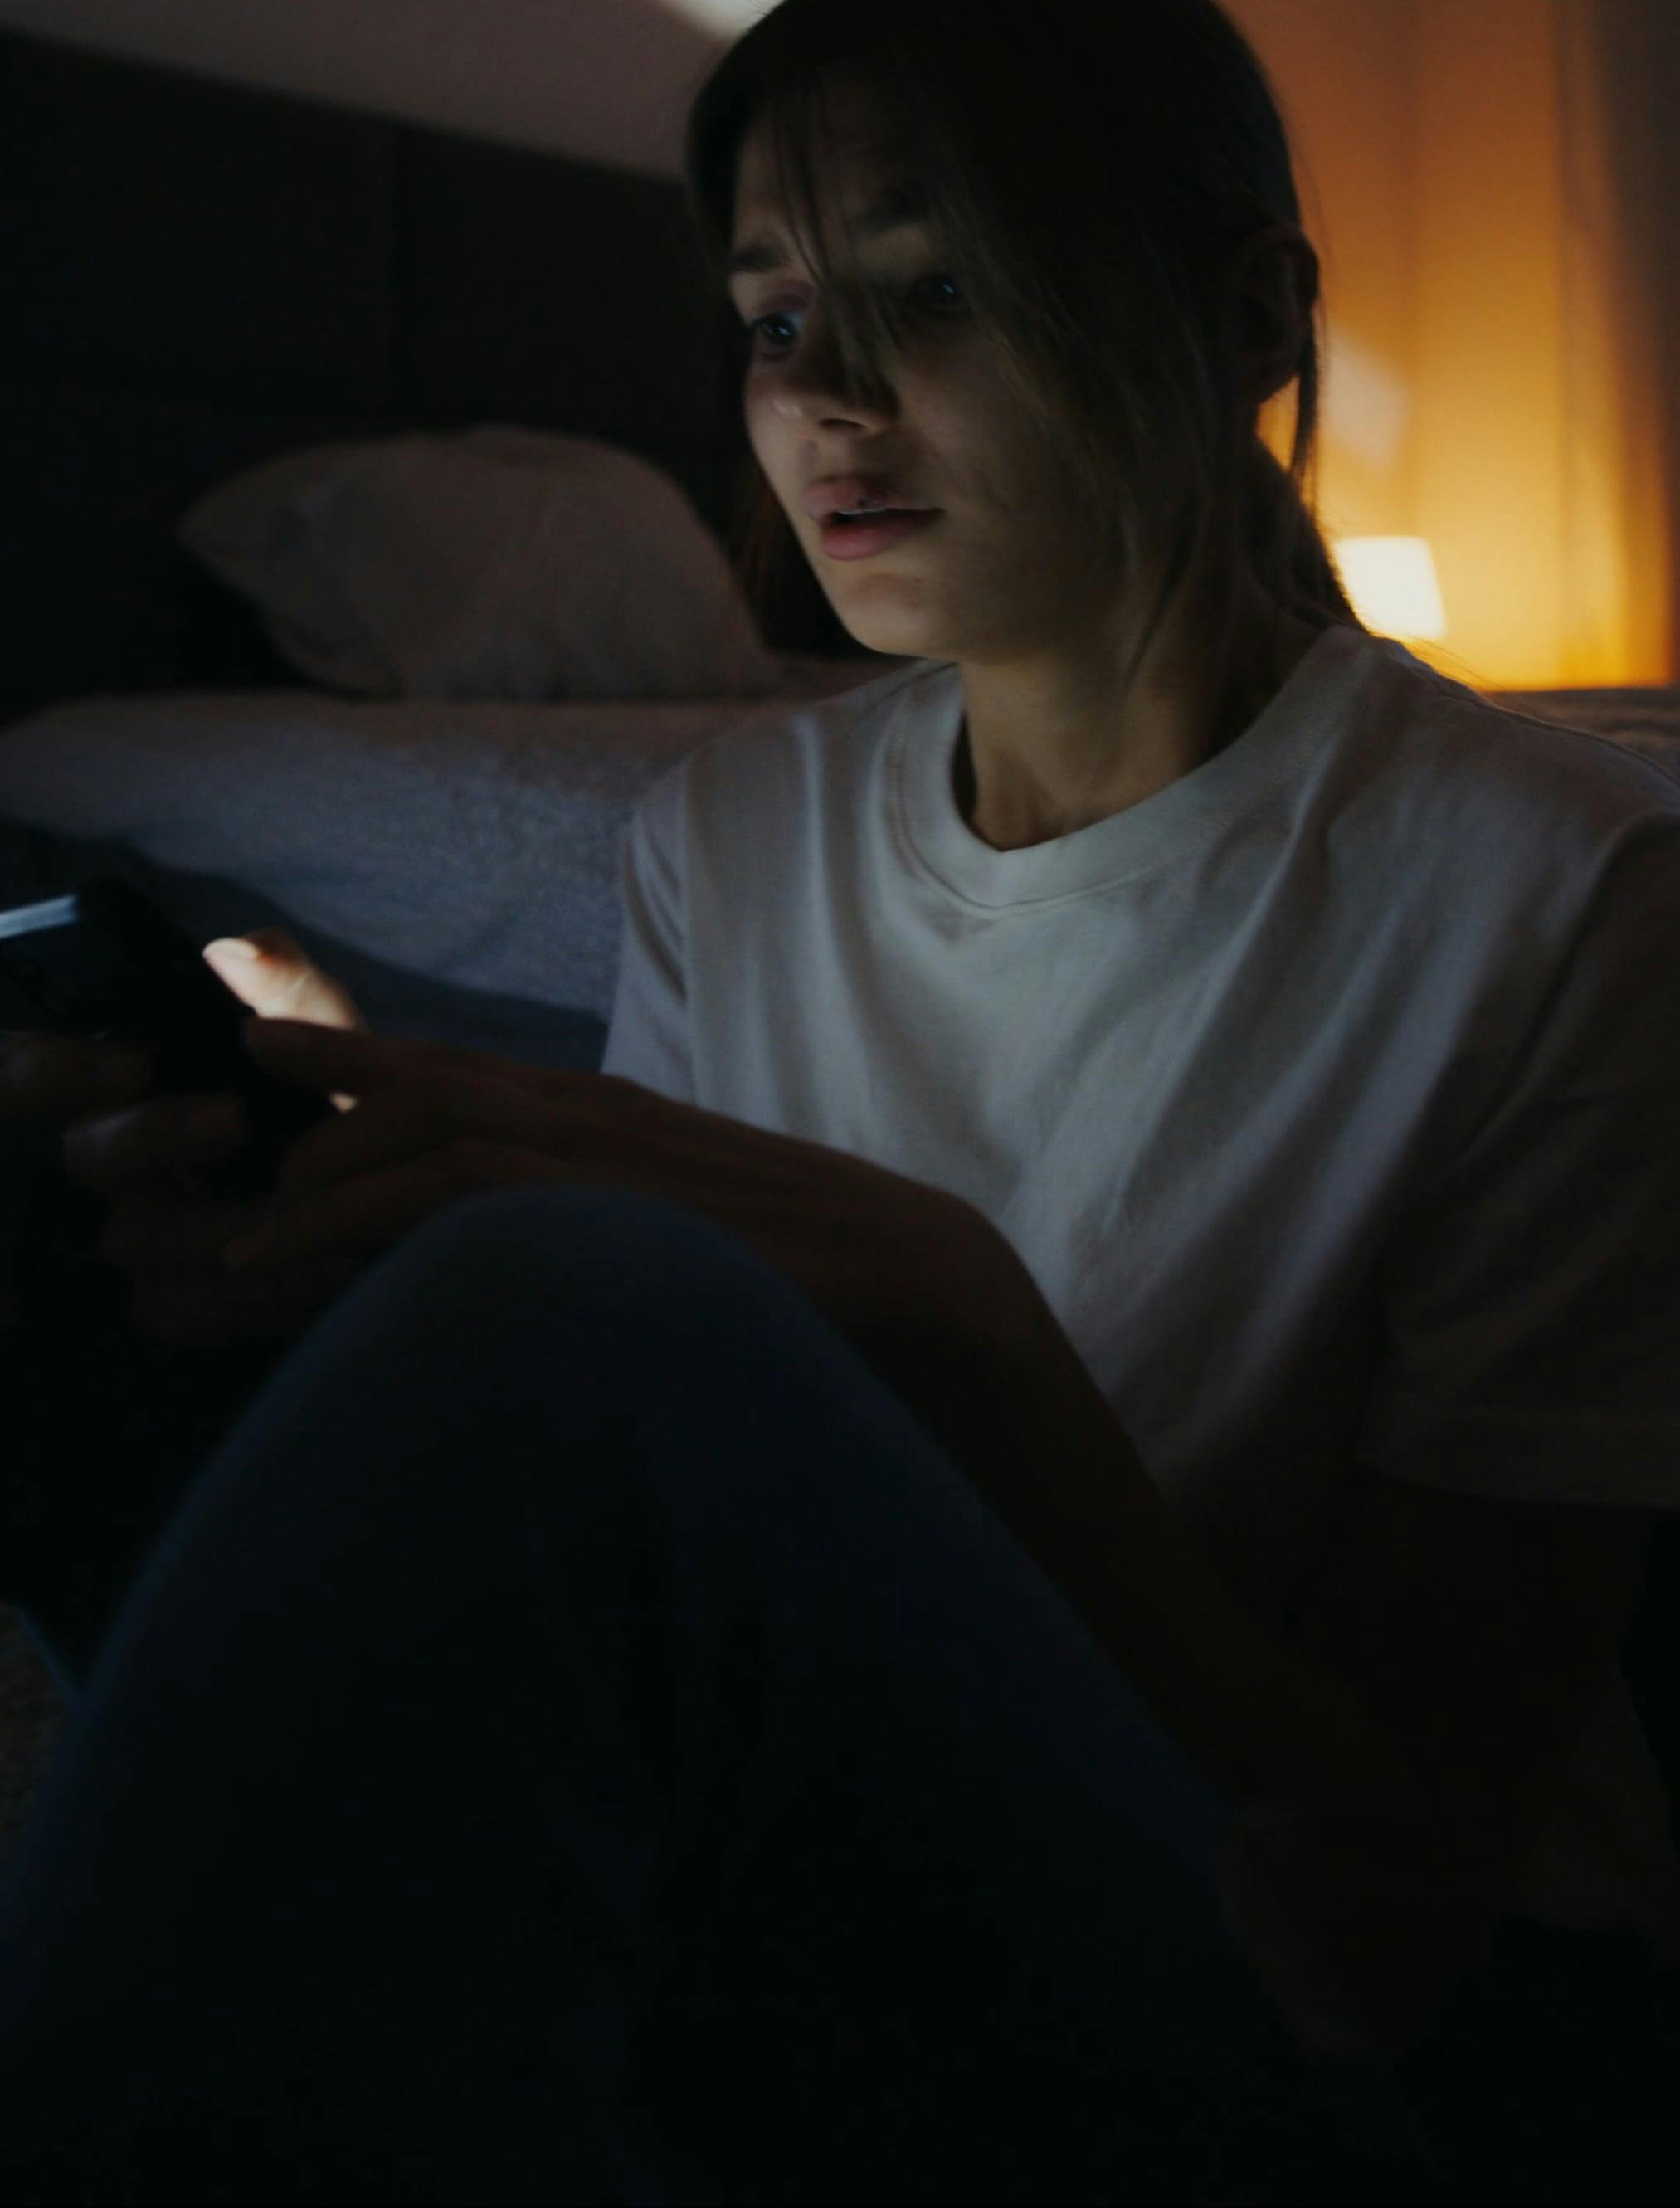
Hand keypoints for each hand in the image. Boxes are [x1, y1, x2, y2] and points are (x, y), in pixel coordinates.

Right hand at [3, 932, 369, 1351]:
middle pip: (91, 1156)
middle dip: (158, 1136)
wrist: (383, 1195)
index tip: (135, 1064)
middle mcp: (104, 1161)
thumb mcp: (320, 1045)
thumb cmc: (326, 1105)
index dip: (68, 1072)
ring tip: (303, 1210)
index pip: (35, 1072)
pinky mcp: (163, 1306)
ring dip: (220, 1227)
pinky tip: (318, 1277)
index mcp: (115, 1085)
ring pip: (135, 1240)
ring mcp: (125, 1238)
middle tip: (234, 1120)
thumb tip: (238, 948)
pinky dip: (248, 1301)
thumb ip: (287, 989)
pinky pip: (177, 1314)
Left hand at [214, 1021, 1051, 1423]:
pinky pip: (466, 1201)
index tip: (263, 1054)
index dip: (359, 1062)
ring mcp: (612, 1167)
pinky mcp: (616, 1220)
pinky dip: (372, 1222)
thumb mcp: (701, 1252)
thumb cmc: (835, 1306)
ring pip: (424, 1145)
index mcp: (625, 1128)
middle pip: (424, 1096)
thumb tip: (554, 1276)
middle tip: (211, 1225)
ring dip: (313, 1199)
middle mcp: (607, 1125)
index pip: (469, 1075)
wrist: (945, 1317)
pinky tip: (305, 1268)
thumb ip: (618, 1237)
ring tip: (225, 1267)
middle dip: (305, 1146)